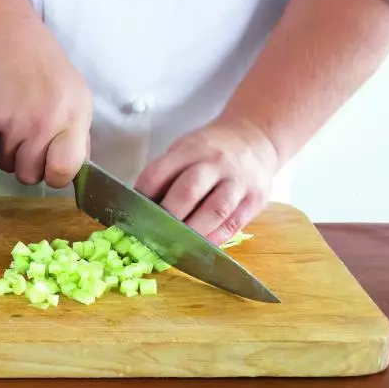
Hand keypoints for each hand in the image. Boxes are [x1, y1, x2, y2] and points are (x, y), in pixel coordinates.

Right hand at [0, 26, 92, 187]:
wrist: (10, 41)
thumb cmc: (49, 72)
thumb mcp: (79, 99)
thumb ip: (79, 137)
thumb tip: (75, 170)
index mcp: (71, 121)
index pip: (63, 171)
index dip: (56, 176)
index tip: (52, 166)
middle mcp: (41, 125)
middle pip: (28, 176)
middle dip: (28, 166)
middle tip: (29, 144)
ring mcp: (11, 124)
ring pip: (5, 164)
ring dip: (8, 153)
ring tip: (14, 128)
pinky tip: (0, 119)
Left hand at [134, 120, 278, 244]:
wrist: (256, 137)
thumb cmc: (211, 149)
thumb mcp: (185, 149)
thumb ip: (165, 175)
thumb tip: (139, 209)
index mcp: (189, 149)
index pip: (158, 174)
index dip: (142, 199)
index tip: (132, 218)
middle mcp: (215, 163)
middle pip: (187, 193)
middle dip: (166, 219)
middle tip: (152, 239)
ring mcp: (238, 181)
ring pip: (214, 211)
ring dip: (192, 234)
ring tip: (175, 250)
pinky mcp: (255, 199)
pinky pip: (233, 224)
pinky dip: (214, 240)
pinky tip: (199, 250)